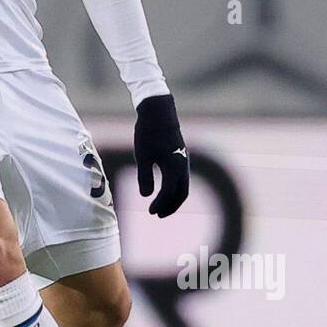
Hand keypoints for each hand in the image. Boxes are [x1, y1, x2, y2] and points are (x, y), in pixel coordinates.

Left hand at [134, 93, 188, 216]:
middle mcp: (183, 165)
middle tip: (158, 215)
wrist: (158, 111)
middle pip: (181, 193)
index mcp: (174, 166)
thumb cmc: (148, 133)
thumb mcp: (142, 156)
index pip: (169, 192)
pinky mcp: (181, 155)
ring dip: (174, 198)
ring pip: (183, 185)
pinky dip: (175, 188)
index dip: (160, 204)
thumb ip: (144, 176)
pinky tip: (165, 189)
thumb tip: (146, 196)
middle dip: (171, 206)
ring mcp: (183, 160)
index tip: (150, 212)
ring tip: (161, 206)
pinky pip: (182, 177)